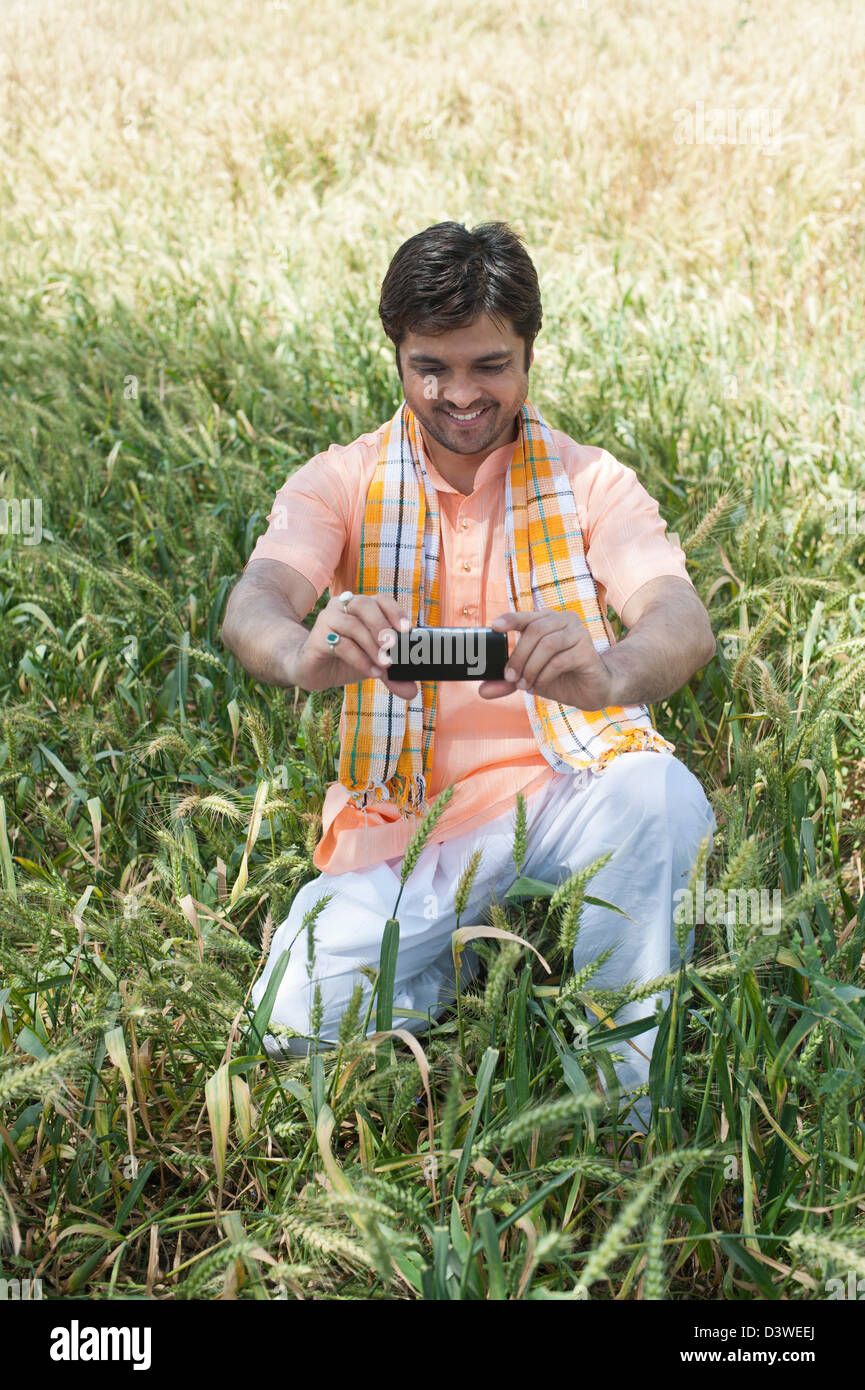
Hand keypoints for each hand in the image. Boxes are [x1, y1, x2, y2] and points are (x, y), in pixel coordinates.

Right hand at [294, 593, 418, 700]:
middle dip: (382, 626)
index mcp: (362, 607)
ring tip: (386, 666)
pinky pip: (341, 645)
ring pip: (353, 626)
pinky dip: (360, 660)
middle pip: (364, 605)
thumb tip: (412, 691)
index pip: (381, 599)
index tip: (407, 630)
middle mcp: (343, 607)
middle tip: (393, 647)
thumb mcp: (374, 665)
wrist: (313, 670)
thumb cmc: (346, 659)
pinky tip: (372, 672)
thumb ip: (393, 676)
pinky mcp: (317, 638)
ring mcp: (328, 620)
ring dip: (372, 647)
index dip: (395, 611)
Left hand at [477, 610, 614, 708]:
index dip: (510, 619)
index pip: (527, 616)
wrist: (593, 690)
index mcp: (549, 621)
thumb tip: (482, 691)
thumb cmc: (560, 678)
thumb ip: (508, 682)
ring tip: (525, 685)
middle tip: (510, 677)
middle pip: (535, 630)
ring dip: (531, 667)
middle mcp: (565, 621)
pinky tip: (540, 685)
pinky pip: (560, 660)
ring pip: (548, 644)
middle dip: (518, 656)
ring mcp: (579, 634)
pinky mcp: (587, 651)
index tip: (494, 628)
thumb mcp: (530, 678)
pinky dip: (545, 675)